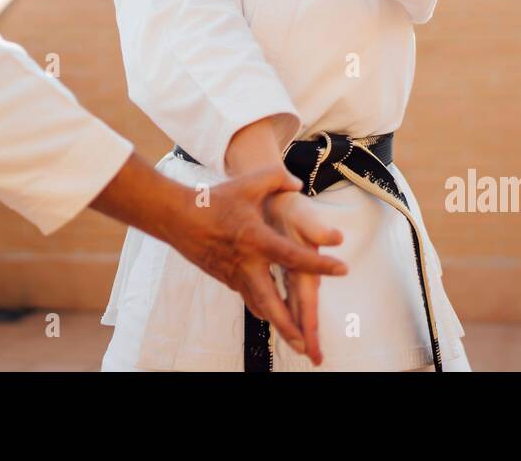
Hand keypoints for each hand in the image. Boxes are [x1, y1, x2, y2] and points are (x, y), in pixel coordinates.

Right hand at [181, 165, 347, 358]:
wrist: (178, 218)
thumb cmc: (214, 200)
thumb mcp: (248, 184)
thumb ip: (277, 178)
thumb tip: (298, 183)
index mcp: (256, 240)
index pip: (293, 256)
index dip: (319, 264)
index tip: (343, 269)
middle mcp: (246, 263)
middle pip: (270, 302)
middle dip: (289, 325)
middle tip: (307, 342)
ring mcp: (235, 275)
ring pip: (259, 307)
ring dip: (279, 325)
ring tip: (298, 342)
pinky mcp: (228, 280)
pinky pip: (250, 298)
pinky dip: (265, 310)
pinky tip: (276, 318)